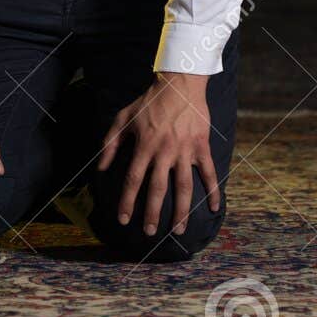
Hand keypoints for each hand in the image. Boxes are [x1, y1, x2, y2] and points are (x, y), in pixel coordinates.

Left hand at [96, 71, 220, 236]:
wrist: (179, 83)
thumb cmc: (149, 101)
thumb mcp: (123, 118)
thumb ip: (110, 143)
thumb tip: (102, 168)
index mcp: (144, 146)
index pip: (133, 180)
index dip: (127, 202)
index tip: (123, 219)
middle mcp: (164, 151)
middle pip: (157, 189)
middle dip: (152, 213)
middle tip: (149, 233)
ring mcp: (185, 150)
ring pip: (183, 186)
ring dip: (181, 210)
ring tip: (178, 230)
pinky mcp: (201, 146)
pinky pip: (208, 171)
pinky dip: (213, 190)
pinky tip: (215, 207)